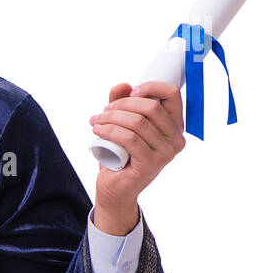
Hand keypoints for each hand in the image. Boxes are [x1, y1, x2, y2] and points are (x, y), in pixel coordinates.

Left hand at [90, 80, 184, 228]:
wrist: (115, 187)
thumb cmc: (121, 154)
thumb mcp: (120, 124)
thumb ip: (121, 103)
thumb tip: (123, 85)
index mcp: (174, 125)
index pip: (172, 94)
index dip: (149, 87)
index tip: (128, 93)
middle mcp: (176, 139)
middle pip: (151, 107)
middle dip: (122, 104)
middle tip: (103, 111)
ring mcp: (166, 153)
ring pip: (138, 122)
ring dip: (111, 117)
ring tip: (96, 121)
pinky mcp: (151, 164)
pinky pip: (129, 138)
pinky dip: (109, 130)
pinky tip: (97, 130)